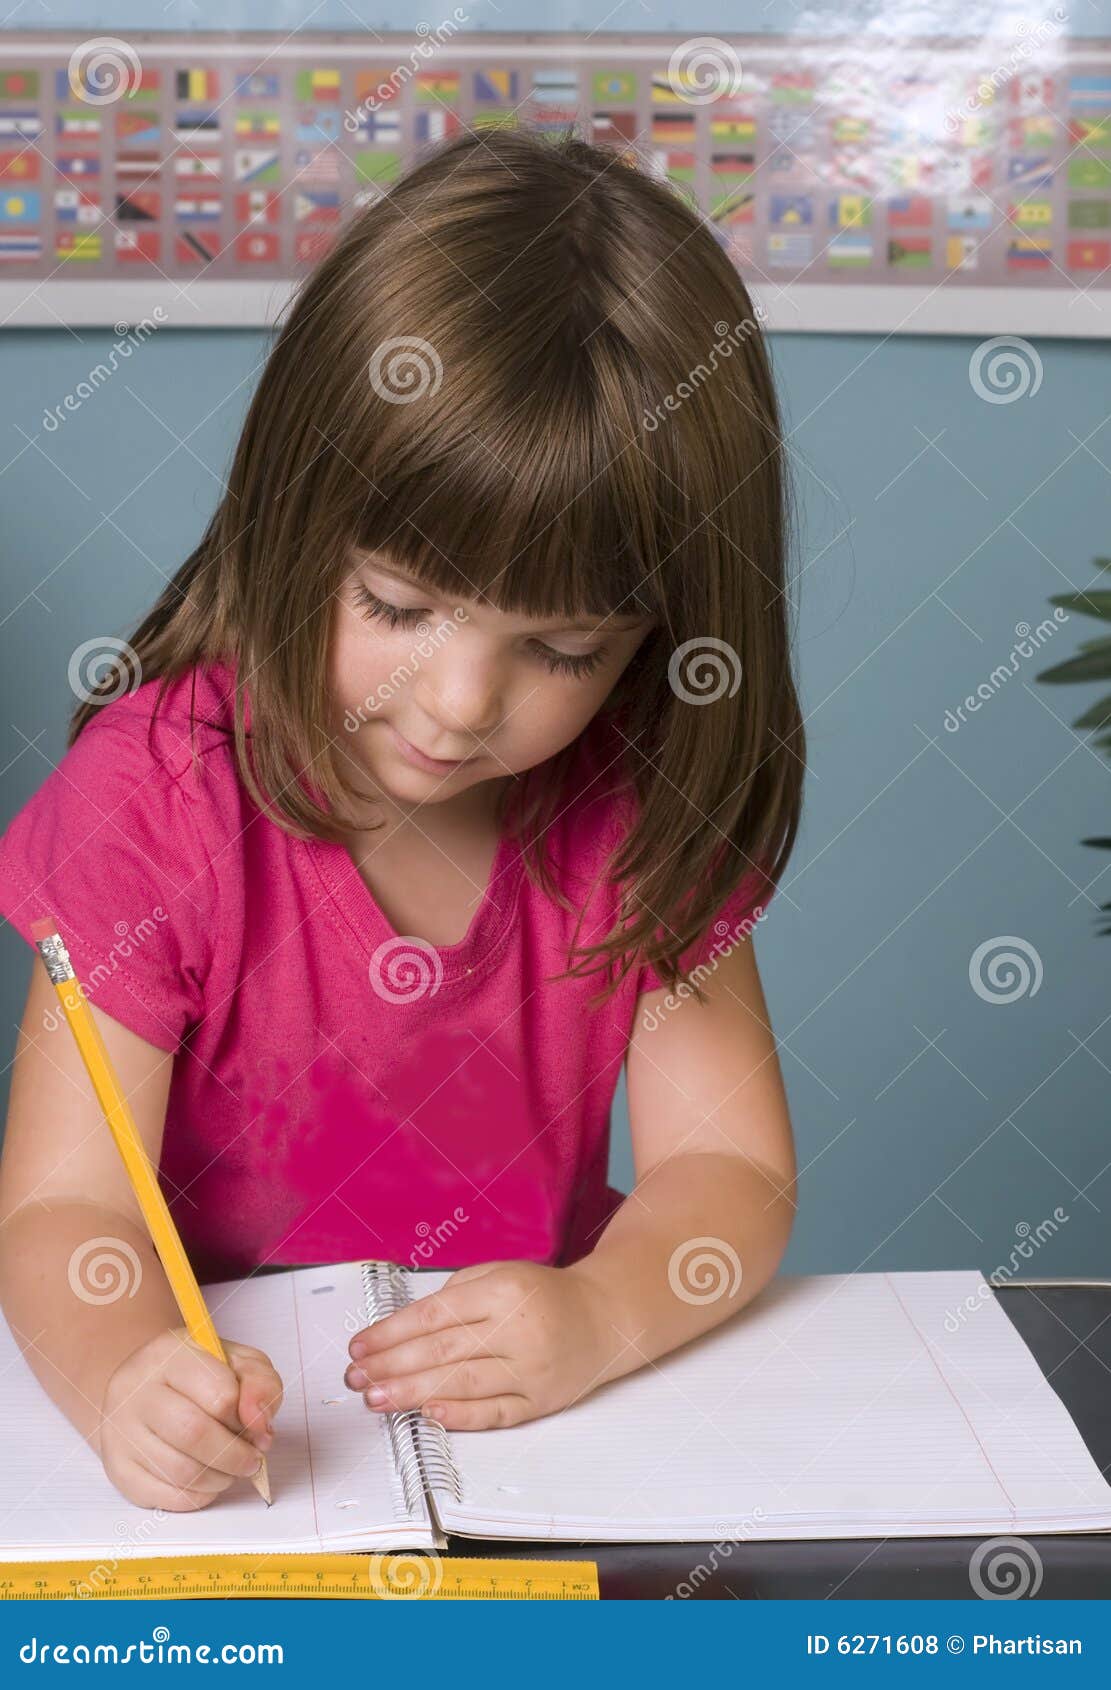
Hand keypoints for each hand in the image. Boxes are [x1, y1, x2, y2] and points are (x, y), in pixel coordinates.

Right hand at [98, 1328, 283, 1511]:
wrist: (146, 1391)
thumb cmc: (199, 1376)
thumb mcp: (239, 1362)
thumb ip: (261, 1384)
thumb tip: (260, 1425)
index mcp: (169, 1354)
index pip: (219, 1393)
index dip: (247, 1416)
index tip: (256, 1425)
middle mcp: (135, 1389)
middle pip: (194, 1433)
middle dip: (235, 1455)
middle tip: (252, 1460)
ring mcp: (120, 1432)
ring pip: (180, 1472)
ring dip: (220, 1478)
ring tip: (232, 1469)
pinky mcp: (118, 1470)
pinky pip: (166, 1497)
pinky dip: (199, 1496)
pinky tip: (208, 1480)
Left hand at [343, 1260, 611, 1429]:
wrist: (606, 1316)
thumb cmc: (545, 1294)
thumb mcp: (503, 1273)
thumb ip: (457, 1295)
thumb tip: (404, 1331)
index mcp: (505, 1290)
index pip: (435, 1315)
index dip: (390, 1333)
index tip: (359, 1346)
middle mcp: (519, 1329)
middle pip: (442, 1351)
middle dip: (390, 1366)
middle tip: (355, 1378)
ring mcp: (532, 1369)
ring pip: (462, 1384)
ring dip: (412, 1394)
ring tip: (375, 1399)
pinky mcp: (542, 1401)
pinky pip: (496, 1412)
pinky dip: (461, 1416)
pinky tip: (428, 1414)